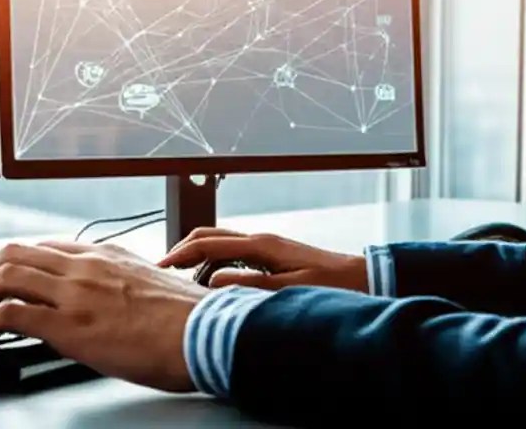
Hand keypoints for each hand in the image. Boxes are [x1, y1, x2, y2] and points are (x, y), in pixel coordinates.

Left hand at [0, 240, 209, 391]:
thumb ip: (122, 285)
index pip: (44, 248)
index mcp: (105, 257)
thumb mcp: (151, 286)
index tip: (3, 280)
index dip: (15, 263)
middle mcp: (84, 267)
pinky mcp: (68, 326)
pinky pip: (8, 313)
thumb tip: (109, 300)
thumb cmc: (191, 320)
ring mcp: (74, 294)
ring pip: (4, 275)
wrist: (209, 335)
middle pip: (14, 253)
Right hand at [158, 228, 367, 292]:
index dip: (179, 254)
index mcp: (261, 245)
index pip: (207, 244)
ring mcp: (267, 246)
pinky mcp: (273, 255)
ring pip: (220, 242)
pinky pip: (233, 252)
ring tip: (181, 275)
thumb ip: (249, 285)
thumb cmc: (334, 285)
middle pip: (209, 235)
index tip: (159, 267)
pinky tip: (211, 278)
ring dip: (197, 254)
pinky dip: (213, 260)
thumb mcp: (289, 289)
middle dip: (182, 248)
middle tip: (162, 267)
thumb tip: (211, 280)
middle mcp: (261, 240)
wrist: (366, 278)